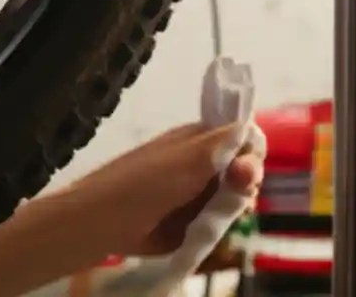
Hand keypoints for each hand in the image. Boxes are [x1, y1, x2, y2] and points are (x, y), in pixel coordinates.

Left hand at [60, 122, 263, 257]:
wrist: (104, 223)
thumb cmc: (145, 182)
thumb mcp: (190, 157)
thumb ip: (225, 142)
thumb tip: (251, 129)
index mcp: (201, 139)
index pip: (242, 138)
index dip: (251, 151)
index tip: (245, 168)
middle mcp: (203, 163)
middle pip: (244, 168)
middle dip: (248, 180)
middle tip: (240, 192)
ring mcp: (198, 193)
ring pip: (236, 196)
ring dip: (238, 204)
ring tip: (229, 212)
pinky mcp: (193, 221)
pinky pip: (220, 220)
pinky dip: (224, 223)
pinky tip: (221, 226)